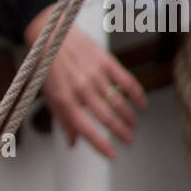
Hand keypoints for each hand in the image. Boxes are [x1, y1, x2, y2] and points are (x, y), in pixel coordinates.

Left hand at [27, 12, 147, 158]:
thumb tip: (73, 143)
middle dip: (121, 132)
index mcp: (64, 99)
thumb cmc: (49, 68)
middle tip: (129, 141)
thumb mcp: (50, 96)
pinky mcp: (106, 61)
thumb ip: (63, 119)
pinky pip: (126, 81)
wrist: (51, 34)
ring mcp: (94, 74)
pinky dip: (136, 94)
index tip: (113, 156)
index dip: (100, 144)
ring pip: (118, 101)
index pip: (85, 128)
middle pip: (106, 117)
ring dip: (129, 117)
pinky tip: (141, 104)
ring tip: (134, 126)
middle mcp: (80, 88)